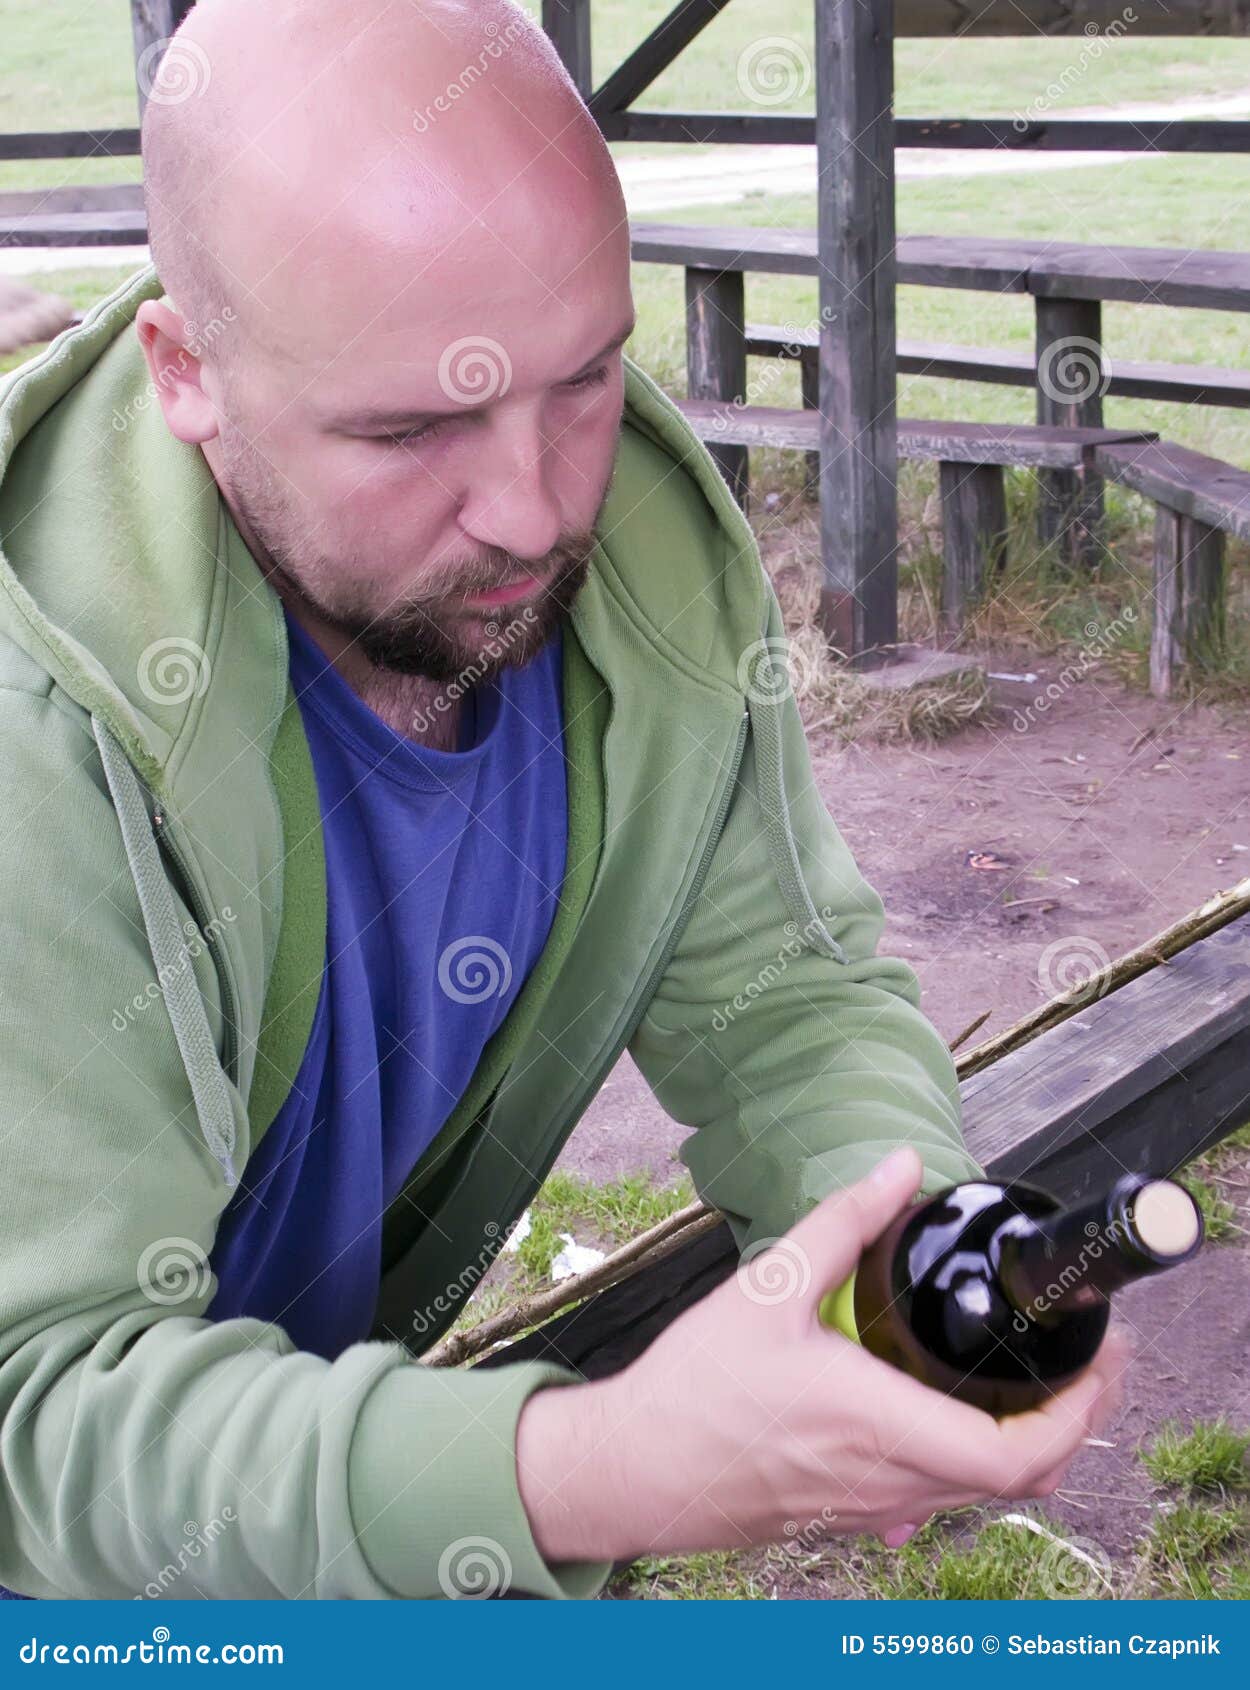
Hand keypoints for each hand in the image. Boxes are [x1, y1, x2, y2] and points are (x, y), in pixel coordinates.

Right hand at [516, 1146, 1126, 1563]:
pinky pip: (936, 1499)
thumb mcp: (766, 1287)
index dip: (1078, 1414)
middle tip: (1087, 1360)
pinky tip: (952, 1416)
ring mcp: (871, 1508)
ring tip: (1035, 1378)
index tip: (1098, 1361)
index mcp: (878, 1425)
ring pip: (980, 1494)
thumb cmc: (692, 1391)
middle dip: (1072, 1420)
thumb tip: (899, 1168)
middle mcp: (887, 1481)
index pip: (1018, 1454)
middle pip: (1021, 1478)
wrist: (632, 1470)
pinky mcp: (849, 1515)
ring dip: (1025, 1442)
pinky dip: (972, 1463)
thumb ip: (842, 1223)